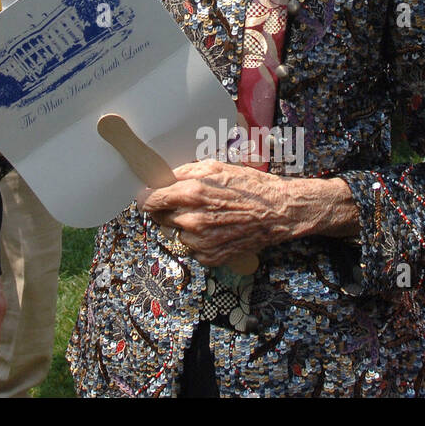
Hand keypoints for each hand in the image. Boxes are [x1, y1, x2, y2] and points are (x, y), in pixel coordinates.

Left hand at [136, 160, 354, 266]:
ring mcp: (201, 242)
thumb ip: (184, 173)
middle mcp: (192, 220)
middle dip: (165, 210)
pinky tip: (215, 230)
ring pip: (176, 234)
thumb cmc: (249, 186)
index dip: (146, 198)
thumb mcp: (215, 168)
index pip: (150, 200)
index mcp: (191, 194)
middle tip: (182, 204)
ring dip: (183, 226)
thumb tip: (162, 179)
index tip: (146, 197)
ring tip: (205, 216)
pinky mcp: (211, 257)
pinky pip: (192, 250)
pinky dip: (198, 242)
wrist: (278, 212)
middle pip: (159, 218)